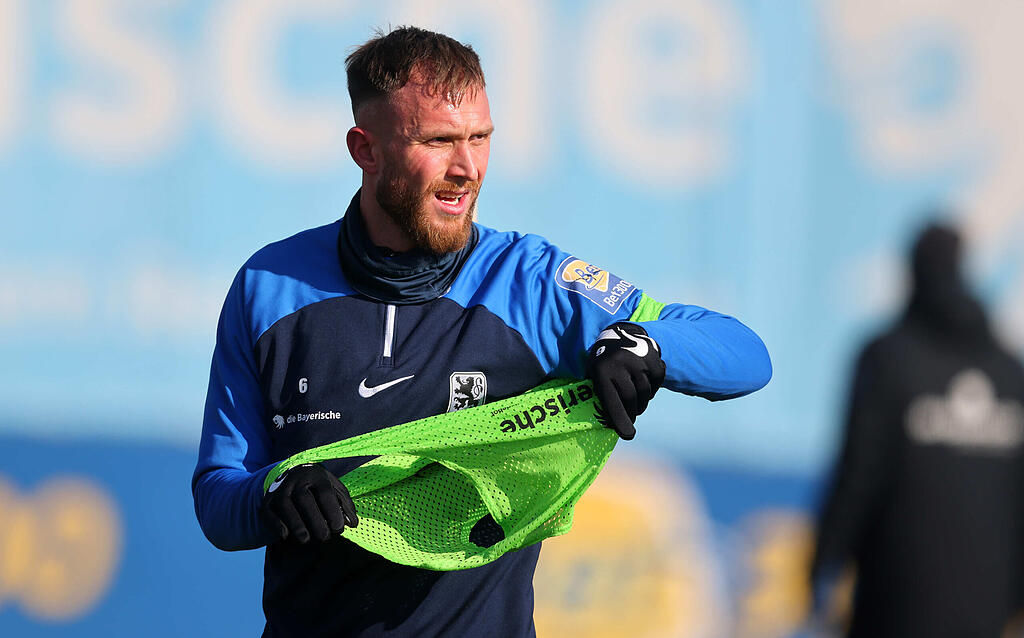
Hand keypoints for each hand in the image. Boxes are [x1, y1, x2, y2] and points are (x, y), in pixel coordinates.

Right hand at [261, 463, 357, 543]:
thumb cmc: (318, 487)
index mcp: (316, 475)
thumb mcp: (334, 489)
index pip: (324, 493)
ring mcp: (279, 489)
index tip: (338, 529)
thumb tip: (353, 524)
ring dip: (296, 524)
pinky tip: (285, 536)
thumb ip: (345, 505)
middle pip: (304, 499)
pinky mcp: (266, 500)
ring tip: (306, 540)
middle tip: (324, 537)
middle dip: (315, 521)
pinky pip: (268, 512)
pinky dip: (276, 524)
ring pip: (285, 505)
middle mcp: (296, 479)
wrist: (291, 475)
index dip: (332, 512)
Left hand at [586, 322, 665, 439]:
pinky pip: (657, 381)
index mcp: (602, 371)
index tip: (628, 435)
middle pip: (631, 399)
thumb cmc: (603, 364)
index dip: (620, 420)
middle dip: (632, 412)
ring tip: (637, 402)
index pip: (613, 402)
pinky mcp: (653, 356)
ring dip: (642, 402)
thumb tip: (612, 426)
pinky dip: (654, 387)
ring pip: (646, 392)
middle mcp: (620, 363)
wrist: (616, 333)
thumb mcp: (594, 376)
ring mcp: (638, 359)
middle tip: (631, 417)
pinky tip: (645, 383)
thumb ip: (602, 397)